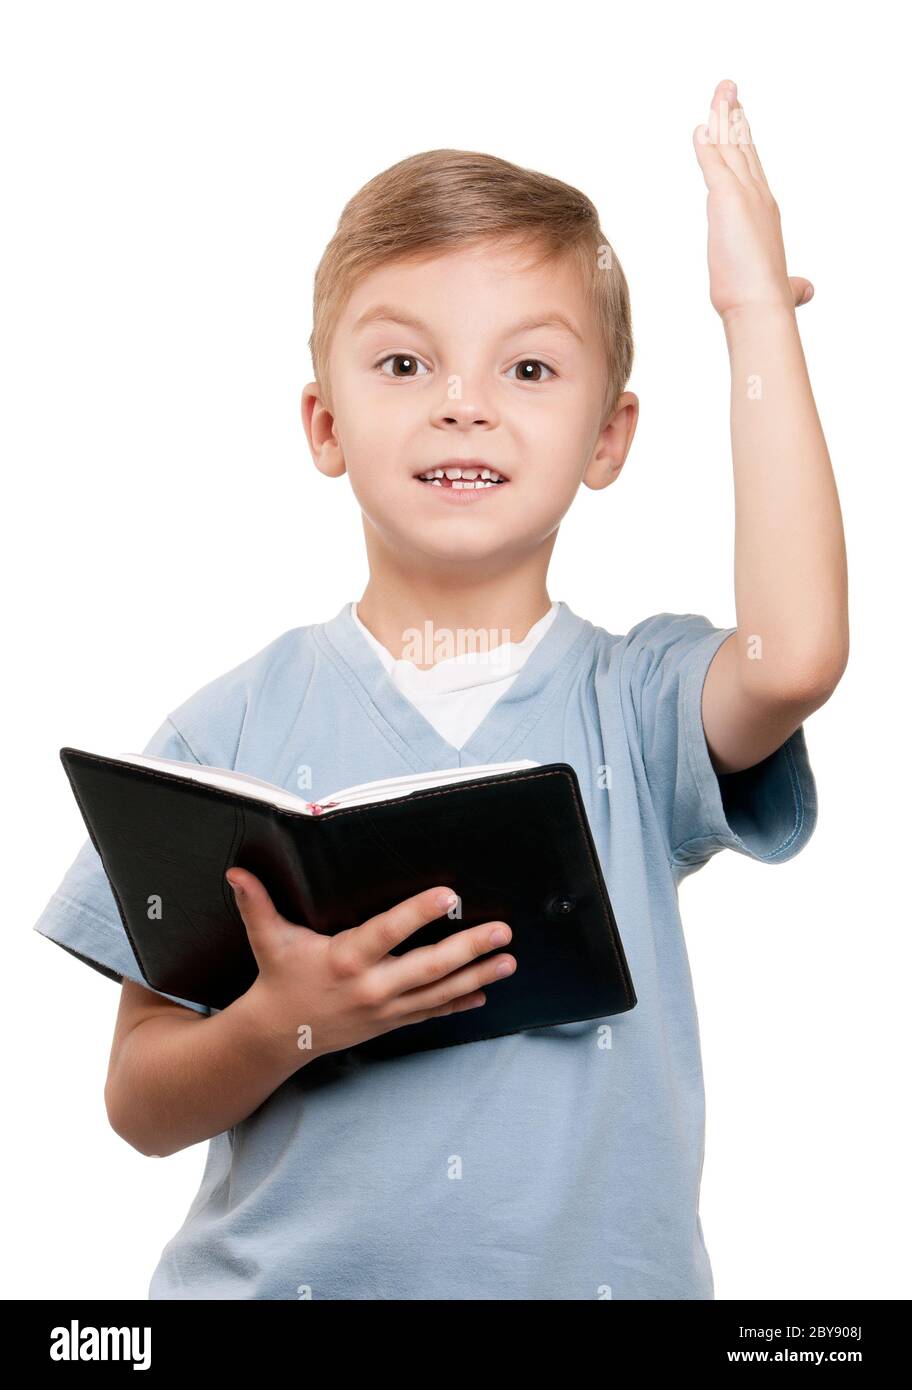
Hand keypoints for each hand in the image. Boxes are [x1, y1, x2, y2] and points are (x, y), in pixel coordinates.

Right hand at [224, 868, 515, 1061]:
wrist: (278, 1035)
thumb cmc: (279, 978)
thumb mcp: (269, 939)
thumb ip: (257, 903)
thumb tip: (236, 870)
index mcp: (345, 958)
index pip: (389, 931)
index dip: (419, 913)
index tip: (449, 896)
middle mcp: (370, 986)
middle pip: (428, 966)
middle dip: (469, 949)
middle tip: (501, 931)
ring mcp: (384, 1009)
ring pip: (439, 992)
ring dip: (477, 976)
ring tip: (508, 960)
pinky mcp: (390, 1022)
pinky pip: (432, 1012)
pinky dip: (459, 1003)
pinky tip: (485, 992)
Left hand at [693, 79, 812, 321]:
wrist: (762, 303)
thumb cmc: (765, 298)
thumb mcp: (780, 286)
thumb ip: (793, 284)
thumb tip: (805, 291)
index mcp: (766, 210)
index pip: (751, 167)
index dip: (743, 141)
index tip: (738, 120)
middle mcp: (758, 196)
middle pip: (743, 147)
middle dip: (733, 117)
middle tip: (727, 91)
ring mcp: (744, 195)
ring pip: (730, 147)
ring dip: (721, 119)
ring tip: (718, 94)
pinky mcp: (726, 199)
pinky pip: (713, 163)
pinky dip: (705, 145)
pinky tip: (699, 128)